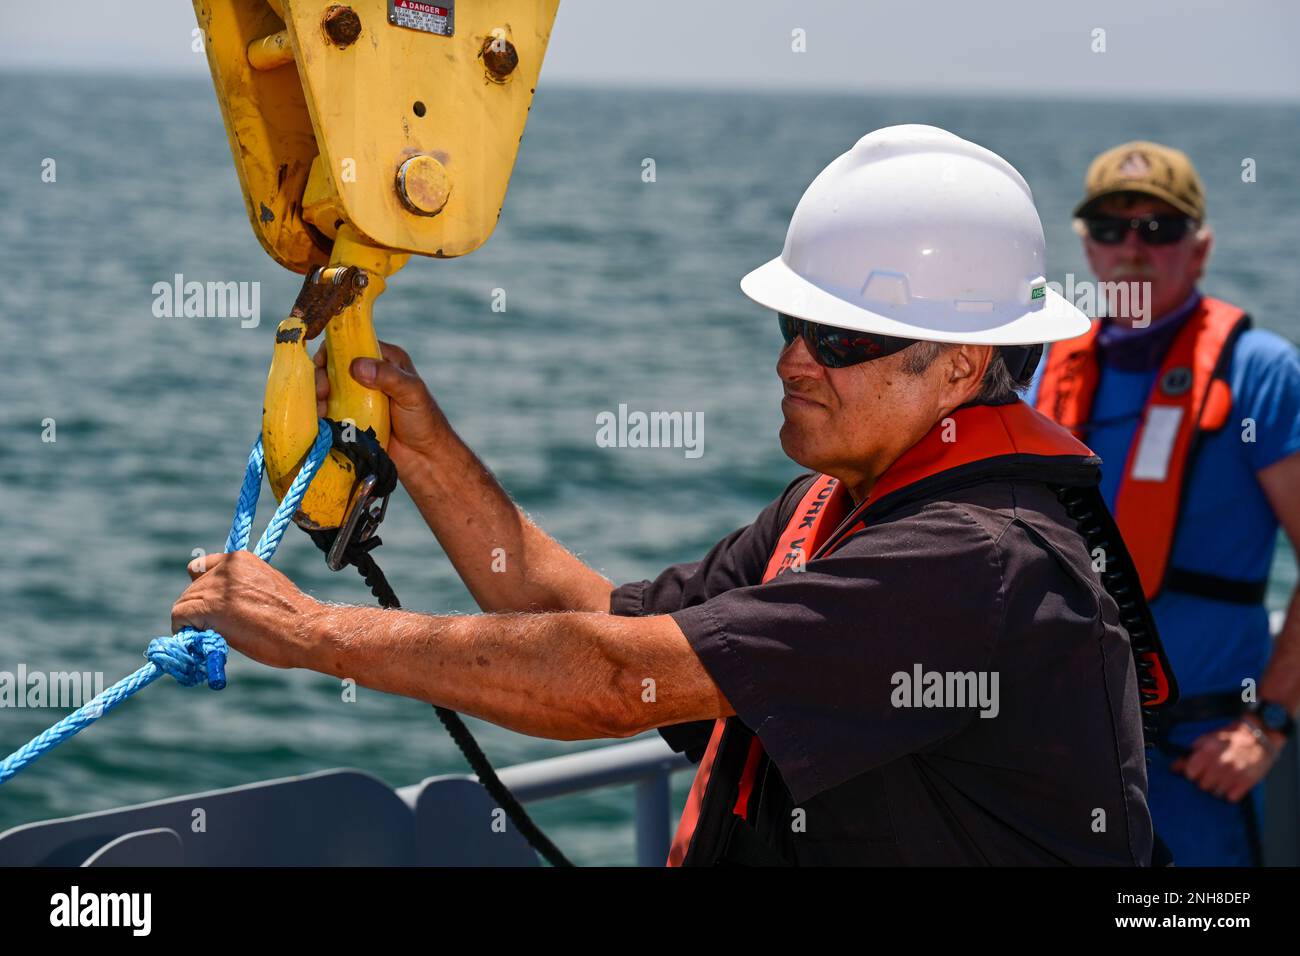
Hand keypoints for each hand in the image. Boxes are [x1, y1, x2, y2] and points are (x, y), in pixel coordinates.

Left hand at [171, 551, 323, 670]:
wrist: (305, 629)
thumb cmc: (295, 618)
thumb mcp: (267, 589)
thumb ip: (242, 589)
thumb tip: (223, 607)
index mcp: (241, 560)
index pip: (203, 567)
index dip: (203, 588)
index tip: (212, 606)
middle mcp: (225, 568)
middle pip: (191, 588)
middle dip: (198, 610)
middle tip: (210, 630)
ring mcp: (216, 587)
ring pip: (183, 603)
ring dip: (191, 622)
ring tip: (209, 638)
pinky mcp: (209, 607)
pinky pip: (180, 616)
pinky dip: (183, 630)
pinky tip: (197, 641)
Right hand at [314, 340, 450, 475]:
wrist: (422, 458)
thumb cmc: (424, 422)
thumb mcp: (412, 393)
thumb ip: (388, 376)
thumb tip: (356, 366)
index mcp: (385, 360)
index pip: (353, 344)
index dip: (334, 350)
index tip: (322, 363)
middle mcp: (369, 375)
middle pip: (333, 366)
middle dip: (322, 376)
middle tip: (323, 392)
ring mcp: (357, 397)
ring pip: (327, 387)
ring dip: (318, 395)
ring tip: (322, 408)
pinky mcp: (350, 416)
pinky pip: (328, 408)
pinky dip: (321, 412)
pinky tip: (322, 419)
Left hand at [1171, 719, 1280, 802]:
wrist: (1259, 737)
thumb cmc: (1230, 738)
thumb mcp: (1207, 739)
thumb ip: (1190, 754)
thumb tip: (1174, 768)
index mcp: (1208, 751)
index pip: (1190, 773)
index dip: (1191, 773)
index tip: (1195, 771)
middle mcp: (1220, 763)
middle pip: (1202, 785)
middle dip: (1204, 781)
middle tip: (1211, 774)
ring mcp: (1234, 774)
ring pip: (1216, 793)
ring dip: (1217, 788)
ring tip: (1223, 778)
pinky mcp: (1247, 782)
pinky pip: (1231, 798)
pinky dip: (1230, 793)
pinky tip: (1232, 783)